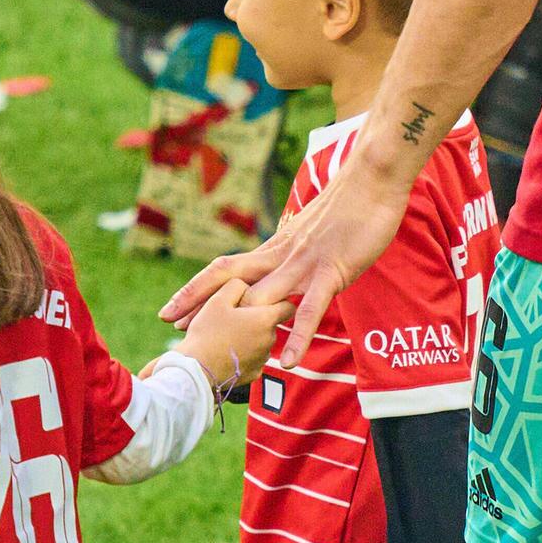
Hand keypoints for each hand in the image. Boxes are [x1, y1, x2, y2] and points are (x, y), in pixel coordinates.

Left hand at [162, 149, 411, 364]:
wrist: (370, 181)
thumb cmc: (347, 206)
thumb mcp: (311, 232)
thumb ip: (295, 252)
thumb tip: (285, 265)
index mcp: (274, 248)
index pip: (225, 270)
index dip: (195, 290)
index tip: (171, 309)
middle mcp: (280, 256)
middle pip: (231, 284)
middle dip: (201, 308)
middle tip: (174, 332)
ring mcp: (303, 264)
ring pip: (263, 298)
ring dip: (241, 326)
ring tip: (224, 355)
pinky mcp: (330, 271)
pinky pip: (310, 309)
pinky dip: (298, 336)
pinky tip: (290, 361)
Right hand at [177, 277, 287, 392]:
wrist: (196, 370)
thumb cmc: (207, 332)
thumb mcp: (218, 300)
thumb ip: (237, 285)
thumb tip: (245, 285)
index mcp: (266, 319)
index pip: (287, 306)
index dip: (276, 300)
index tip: (263, 299)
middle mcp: (270, 340)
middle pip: (270, 324)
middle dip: (257, 319)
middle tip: (234, 317)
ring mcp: (263, 359)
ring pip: (261, 341)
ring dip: (249, 337)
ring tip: (225, 335)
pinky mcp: (254, 373)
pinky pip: (252, 358)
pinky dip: (243, 354)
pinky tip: (225, 351)